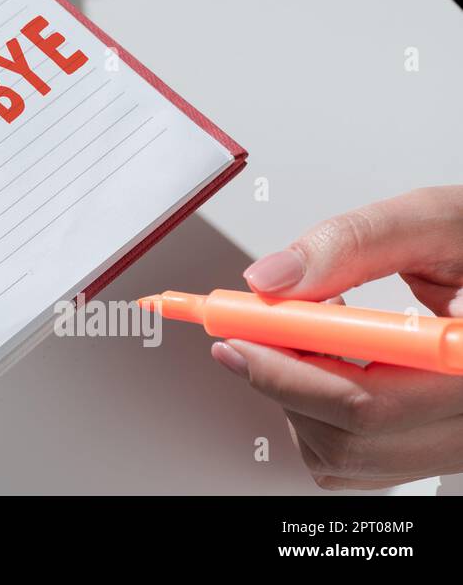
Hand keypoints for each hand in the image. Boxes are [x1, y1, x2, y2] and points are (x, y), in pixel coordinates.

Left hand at [213, 186, 462, 488]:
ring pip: (342, 455)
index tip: (238, 337)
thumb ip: (350, 245)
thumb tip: (269, 280)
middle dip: (285, 376)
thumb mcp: (432, 222)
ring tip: (323, 328)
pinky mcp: (429, 450)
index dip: (287, 373)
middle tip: (264, 322)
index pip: (365, 405)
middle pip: (348, 439)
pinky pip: (351, 457)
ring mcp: (451, 445)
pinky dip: (316, 409)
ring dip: (299, 391)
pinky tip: (335, 359)